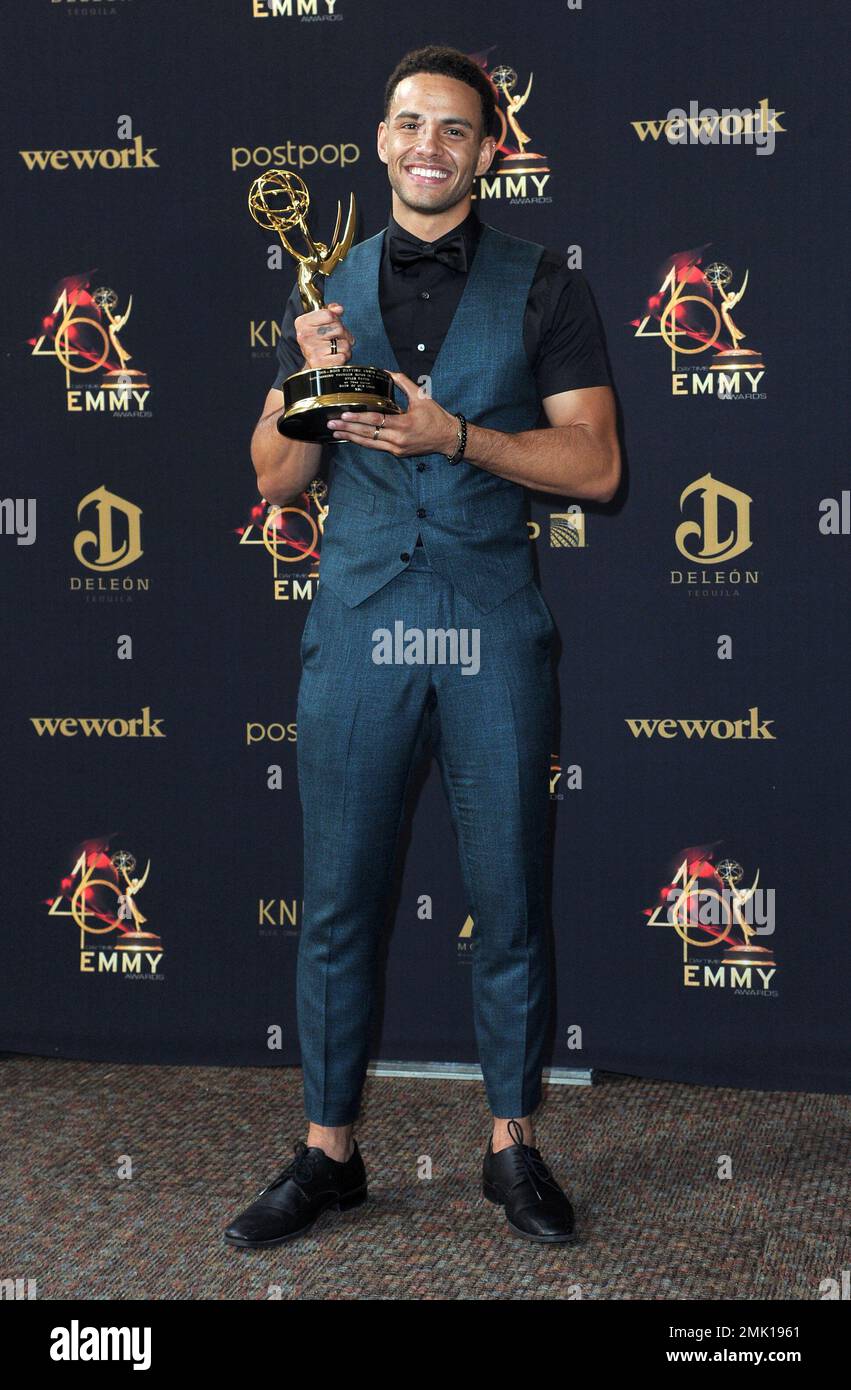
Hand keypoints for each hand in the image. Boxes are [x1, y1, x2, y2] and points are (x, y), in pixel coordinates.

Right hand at [295, 301, 354, 368]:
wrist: (311, 367)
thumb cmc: (317, 342)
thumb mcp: (319, 323)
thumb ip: (329, 311)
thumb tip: (339, 309)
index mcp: (302, 323)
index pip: (329, 314)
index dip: (336, 319)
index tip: (332, 325)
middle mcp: (305, 336)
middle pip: (338, 327)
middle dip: (343, 333)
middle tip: (336, 339)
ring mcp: (313, 350)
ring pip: (344, 343)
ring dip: (345, 346)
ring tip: (336, 349)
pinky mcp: (321, 363)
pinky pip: (343, 356)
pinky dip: (344, 357)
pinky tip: (336, 357)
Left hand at [327, 371, 457, 457]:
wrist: (447, 438)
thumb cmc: (436, 417)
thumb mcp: (421, 397)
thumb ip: (404, 383)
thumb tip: (388, 372)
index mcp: (403, 425)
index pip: (376, 421)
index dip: (358, 418)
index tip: (344, 415)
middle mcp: (398, 440)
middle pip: (368, 434)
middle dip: (347, 429)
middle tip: (330, 424)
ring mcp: (397, 448)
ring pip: (369, 444)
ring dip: (351, 438)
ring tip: (335, 433)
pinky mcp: (397, 453)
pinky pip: (376, 447)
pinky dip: (363, 441)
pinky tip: (351, 437)